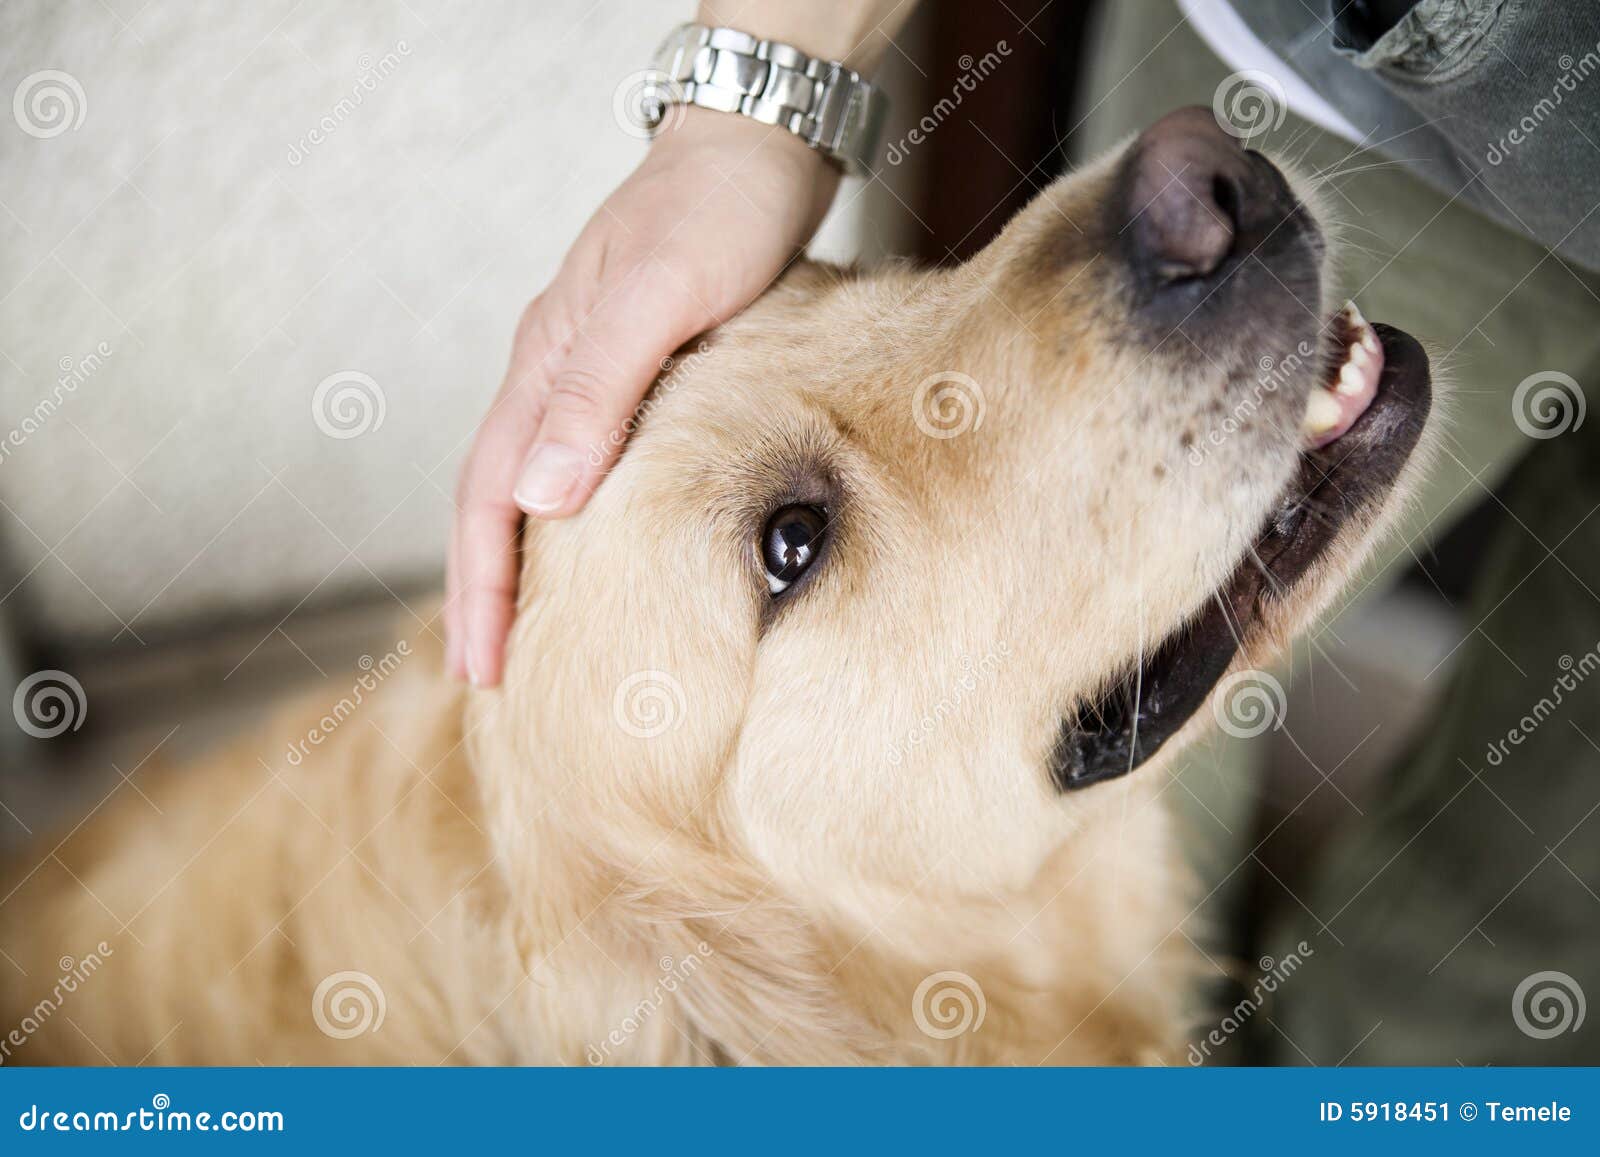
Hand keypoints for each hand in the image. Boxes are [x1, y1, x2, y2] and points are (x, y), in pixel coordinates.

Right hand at [447, 108, 839, 685]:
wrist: (762, 143)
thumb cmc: (716, 210)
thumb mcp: (656, 297)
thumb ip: (596, 391)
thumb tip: (540, 499)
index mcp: (544, 364)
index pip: (489, 498)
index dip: (481, 589)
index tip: (481, 671)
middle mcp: (557, 374)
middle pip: (500, 501)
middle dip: (489, 593)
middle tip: (491, 681)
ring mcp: (596, 373)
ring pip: (541, 486)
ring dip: (528, 563)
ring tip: (535, 637)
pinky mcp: (646, 373)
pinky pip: (592, 464)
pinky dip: (583, 521)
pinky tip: (606, 552)